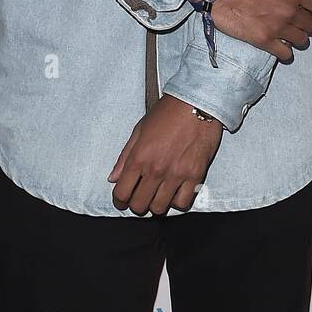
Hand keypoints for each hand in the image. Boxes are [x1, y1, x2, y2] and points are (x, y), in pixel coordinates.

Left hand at [107, 95, 222, 214]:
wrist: (197, 102)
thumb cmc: (168, 112)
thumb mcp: (140, 129)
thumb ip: (125, 156)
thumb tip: (113, 177)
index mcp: (139, 157)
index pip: (122, 193)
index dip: (119, 200)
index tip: (123, 199)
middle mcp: (156, 169)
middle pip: (139, 205)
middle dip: (137, 204)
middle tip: (141, 196)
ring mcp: (176, 174)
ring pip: (160, 208)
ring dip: (156, 204)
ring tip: (159, 194)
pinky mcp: (195, 175)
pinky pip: (182, 203)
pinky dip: (177, 202)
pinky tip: (175, 192)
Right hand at [193, 0, 311, 62]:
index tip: (309, 6)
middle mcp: (288, 11)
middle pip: (311, 25)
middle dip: (306, 21)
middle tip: (298, 18)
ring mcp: (276, 27)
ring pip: (301, 40)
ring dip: (297, 36)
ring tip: (289, 31)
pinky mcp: (262, 40)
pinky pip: (284, 54)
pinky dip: (285, 51)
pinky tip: (280, 43)